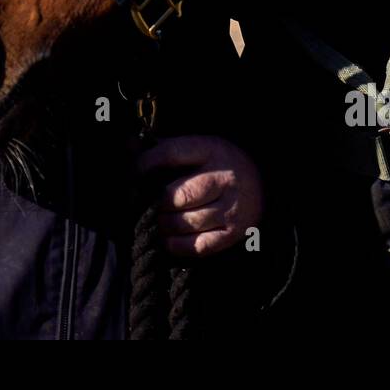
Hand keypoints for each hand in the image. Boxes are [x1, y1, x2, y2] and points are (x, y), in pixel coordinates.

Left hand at [134, 134, 263, 256]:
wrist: (264, 183)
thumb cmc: (218, 164)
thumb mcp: (196, 148)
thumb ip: (161, 148)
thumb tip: (125, 144)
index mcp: (212, 150)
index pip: (170, 154)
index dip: (143, 165)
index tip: (130, 175)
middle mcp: (224, 179)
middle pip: (177, 195)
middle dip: (154, 203)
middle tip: (143, 205)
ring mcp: (231, 208)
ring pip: (186, 222)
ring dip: (163, 225)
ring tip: (156, 221)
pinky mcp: (234, 233)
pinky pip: (198, 246)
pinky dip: (177, 245)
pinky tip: (168, 239)